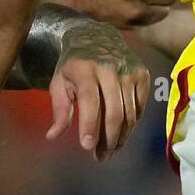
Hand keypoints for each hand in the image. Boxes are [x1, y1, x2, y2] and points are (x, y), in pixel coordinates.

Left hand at [46, 22, 149, 160]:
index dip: (90, 125)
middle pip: (114, 112)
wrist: (97, 37)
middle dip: (108, 139)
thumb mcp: (59, 83)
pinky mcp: (142, 74)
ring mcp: (129, 71)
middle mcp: (110, 68)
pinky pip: (140, 107)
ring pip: (130, 113)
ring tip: (110, 151)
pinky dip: (132, 124)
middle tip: (101, 157)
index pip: (90, 101)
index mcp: (85, 69)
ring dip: (121, 137)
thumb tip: (52, 137)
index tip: (87, 147)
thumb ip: (59, 110)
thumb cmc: (74, 66)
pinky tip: (122, 134)